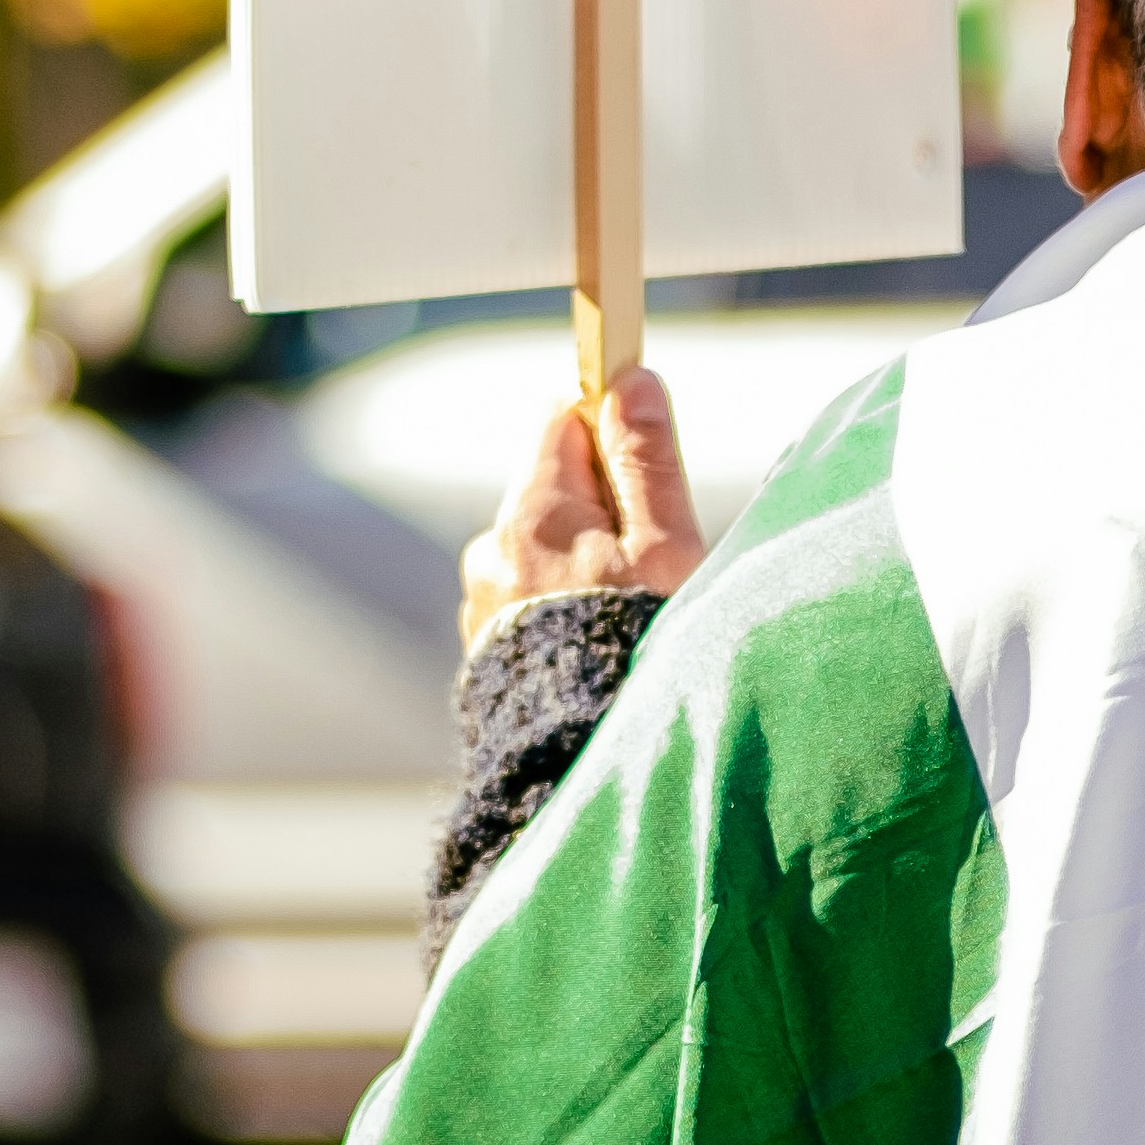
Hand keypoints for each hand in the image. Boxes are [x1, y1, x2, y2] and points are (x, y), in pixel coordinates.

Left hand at [460, 370, 704, 649]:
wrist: (582, 762)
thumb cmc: (638, 652)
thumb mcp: (664, 550)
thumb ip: (645, 462)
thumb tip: (630, 382)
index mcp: (535, 510)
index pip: (562, 420)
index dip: (610, 433)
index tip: (646, 472)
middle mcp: (492, 545)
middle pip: (552, 489)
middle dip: (600, 513)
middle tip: (646, 570)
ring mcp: (480, 599)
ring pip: (539, 549)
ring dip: (578, 567)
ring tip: (617, 622)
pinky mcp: (483, 645)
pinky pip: (525, 600)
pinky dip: (557, 610)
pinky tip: (587, 650)